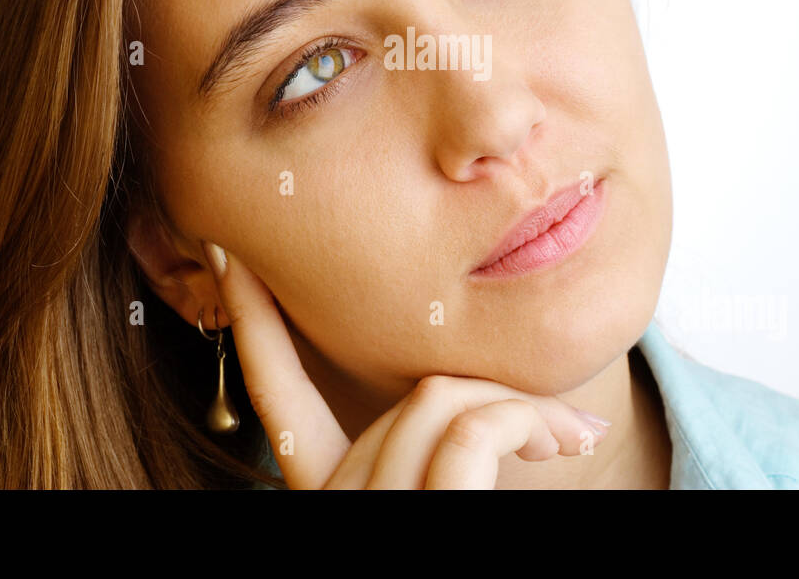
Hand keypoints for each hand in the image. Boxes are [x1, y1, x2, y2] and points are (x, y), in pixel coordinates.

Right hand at [205, 242, 610, 488]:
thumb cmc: (452, 542)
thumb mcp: (410, 503)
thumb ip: (400, 461)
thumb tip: (446, 405)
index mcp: (323, 502)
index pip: (275, 398)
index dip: (253, 321)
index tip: (229, 256)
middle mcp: (336, 506)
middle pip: (397, 400)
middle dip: (483, 389)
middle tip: (555, 420)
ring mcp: (374, 515)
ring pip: (434, 404)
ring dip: (517, 406)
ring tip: (569, 435)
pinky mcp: (426, 523)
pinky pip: (467, 433)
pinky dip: (524, 421)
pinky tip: (564, 439)